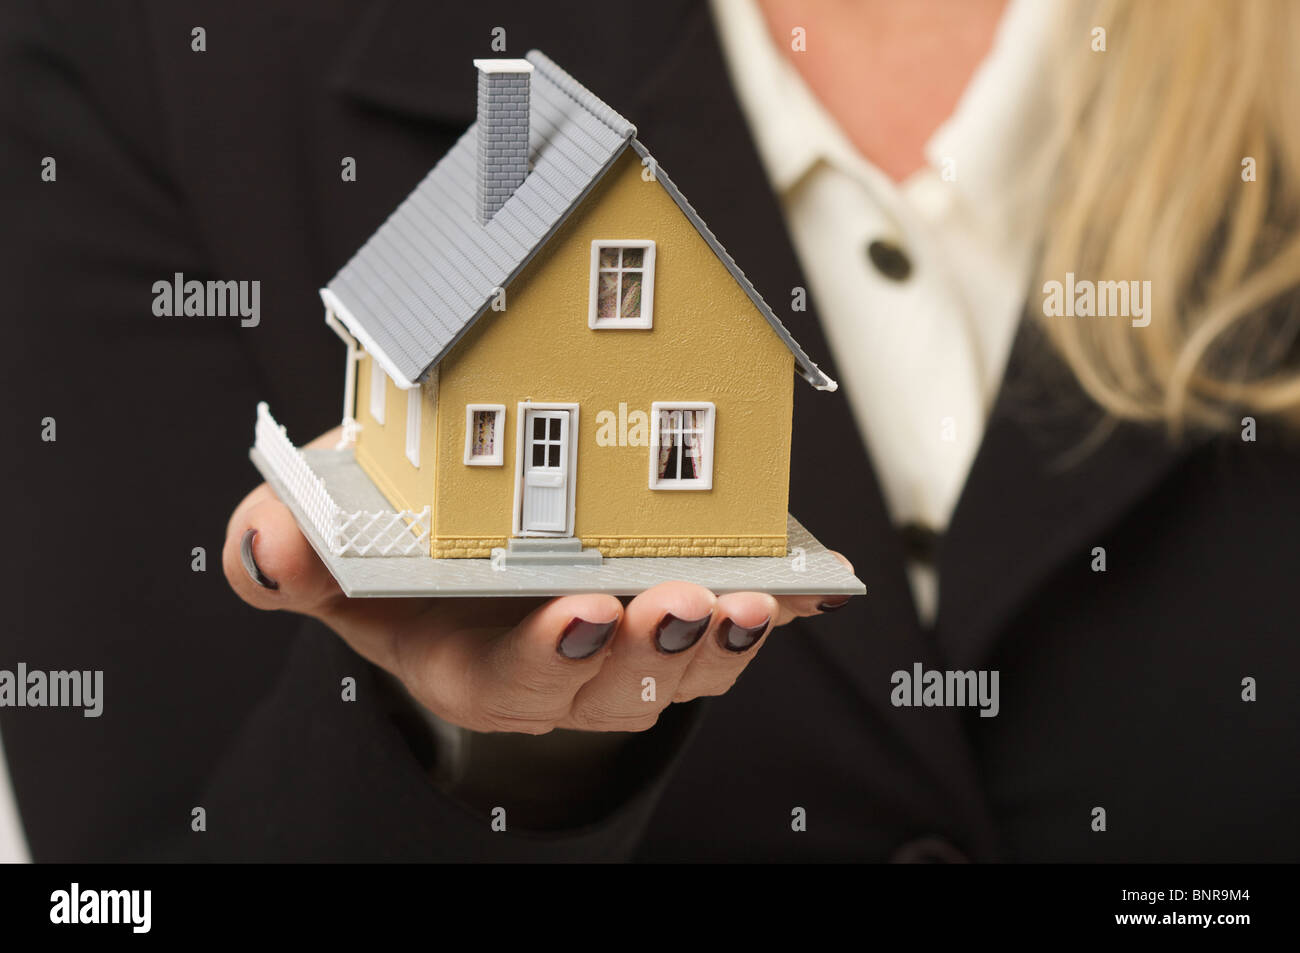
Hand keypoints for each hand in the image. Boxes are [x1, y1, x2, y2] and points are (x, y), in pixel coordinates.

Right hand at [223, 428, 854, 734]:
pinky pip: (721, 634)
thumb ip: (286, 553)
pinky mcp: (662, 626)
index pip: (509, 675)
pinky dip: (767, 613)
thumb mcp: (321, 550)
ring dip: (721, 641)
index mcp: (468, 663)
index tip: (581, 611)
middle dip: (651, 647)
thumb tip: (272, 545)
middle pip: (611, 681)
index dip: (549, 651)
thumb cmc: (391, 557)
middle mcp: (551, 673)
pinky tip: (805, 580)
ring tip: (756, 598)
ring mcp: (616, 655)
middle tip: (681, 600)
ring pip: (679, 669)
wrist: (447, 561)